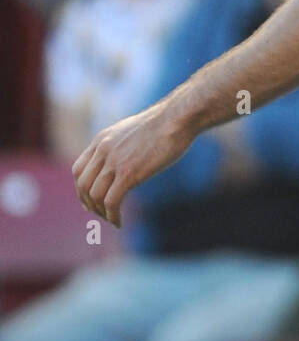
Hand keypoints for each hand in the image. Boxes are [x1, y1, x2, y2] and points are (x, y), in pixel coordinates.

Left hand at [73, 107, 193, 227]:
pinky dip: (112, 216)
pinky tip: (119, 222)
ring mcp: (114, 162)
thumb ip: (122, 144)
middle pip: (83, 185)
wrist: (177, 118)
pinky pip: (112, 202)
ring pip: (95, 196)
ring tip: (112, 219)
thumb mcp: (133, 131)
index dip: (81, 189)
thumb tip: (126, 156)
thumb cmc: (164, 123)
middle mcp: (103, 150)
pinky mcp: (129, 174)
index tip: (89, 201)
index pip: (79, 170)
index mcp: (102, 139)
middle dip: (89, 203)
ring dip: (101, 212)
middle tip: (99, 214)